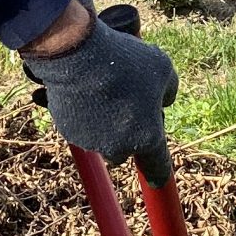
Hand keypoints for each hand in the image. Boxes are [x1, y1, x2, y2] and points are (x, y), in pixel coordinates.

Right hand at [21, 14, 177, 167]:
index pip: (158, 168)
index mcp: (147, 138)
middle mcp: (118, 147)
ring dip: (104, 121)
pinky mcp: (67, 130)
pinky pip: (81, 126)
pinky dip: (84, 113)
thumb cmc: (125, 62)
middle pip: (125, 149)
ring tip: (104, 88)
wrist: (77, 54)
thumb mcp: (163, 69)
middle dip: (127, 133)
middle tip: (126, 103)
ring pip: (101, 137)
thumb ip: (168, 92)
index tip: (159, 180)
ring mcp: (90, 141)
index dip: (160, 173)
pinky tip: (85, 88)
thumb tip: (162, 101)